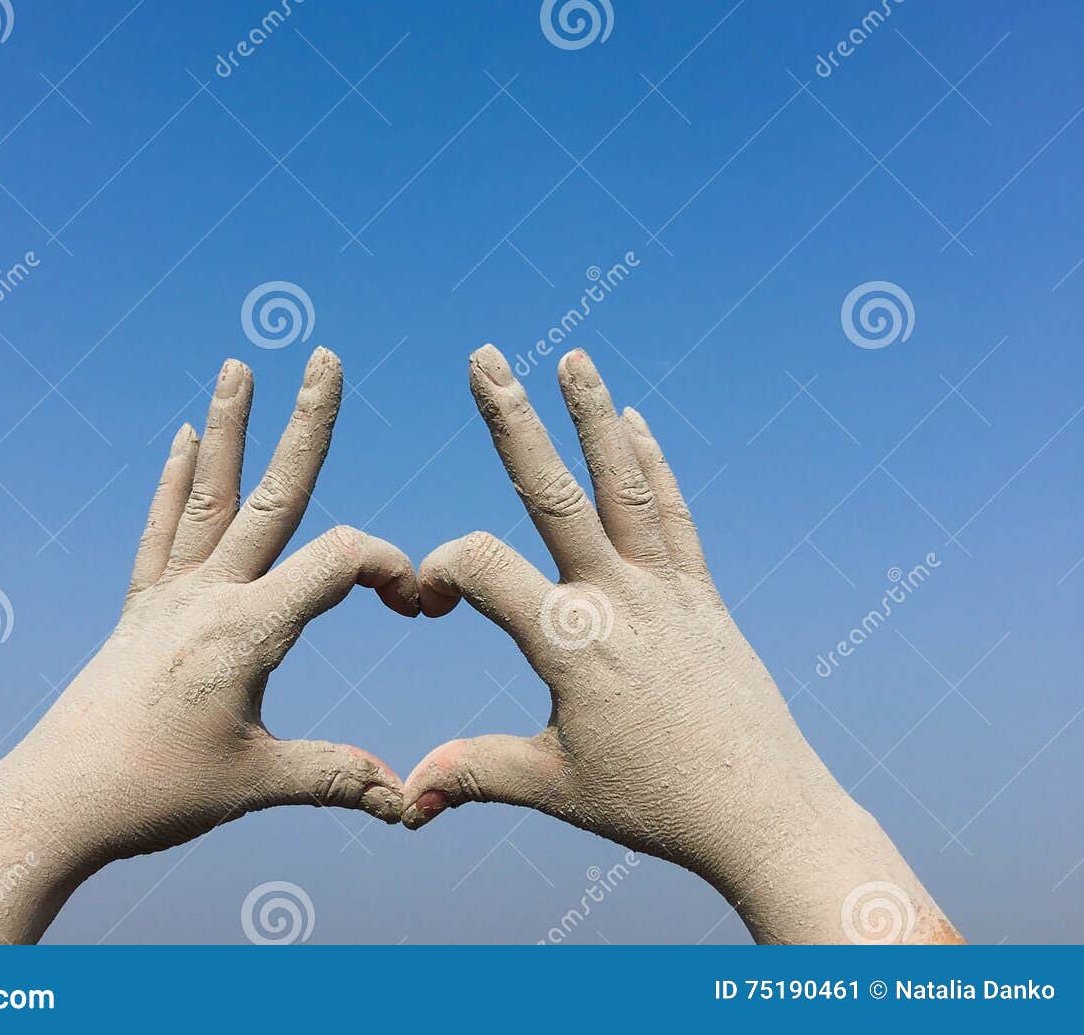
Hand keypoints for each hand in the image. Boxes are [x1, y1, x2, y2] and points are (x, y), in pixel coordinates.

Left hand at [0, 347, 416, 944]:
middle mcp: (209, 595)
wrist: (54, 802)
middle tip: (324, 355)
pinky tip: (181, 439)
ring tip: (237, 365)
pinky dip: (173, 482)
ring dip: (227, 426)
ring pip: (209, 494)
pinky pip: (160, 531)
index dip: (390, 565)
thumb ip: (337, 777)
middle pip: (272, 493)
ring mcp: (169, 596)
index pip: (338, 561)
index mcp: (248, 629)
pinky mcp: (139, 611)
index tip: (417, 603)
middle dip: (307, 422)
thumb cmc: (154, 793)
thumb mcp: (257, 783)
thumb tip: (410, 801)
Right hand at [403, 345, 960, 945]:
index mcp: (570, 642)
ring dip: (595, 415)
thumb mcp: (556, 787)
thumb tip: (405, 797)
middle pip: (553, 492)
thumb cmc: (656, 803)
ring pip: (623, 484)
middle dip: (513, 420)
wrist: (765, 814)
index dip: (439, 569)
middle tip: (484, 356)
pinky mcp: (703, 595)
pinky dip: (653, 464)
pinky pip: (675, 516)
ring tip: (573, 356)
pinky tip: (636, 421)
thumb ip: (477, 772)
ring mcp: (666, 590)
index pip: (483, 567)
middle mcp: (617, 599)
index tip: (426, 601)